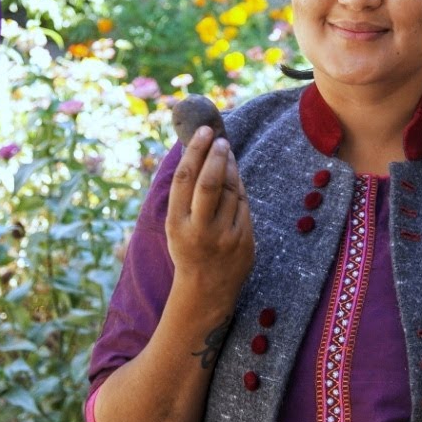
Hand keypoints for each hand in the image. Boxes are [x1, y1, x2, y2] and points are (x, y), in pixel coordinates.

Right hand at [165, 126, 254, 307]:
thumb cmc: (188, 248)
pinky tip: (235, 176)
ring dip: (231, 168)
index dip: (195, 151)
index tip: (203, 132)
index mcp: (177, 223)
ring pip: (232, 192)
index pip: (185, 179)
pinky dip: (240, 187)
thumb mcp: (177, 224)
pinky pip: (244, 205)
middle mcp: (200, 230)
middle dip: (216, 156)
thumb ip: (186, 194)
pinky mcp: (244, 242)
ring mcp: (225, 237)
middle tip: (220, 139)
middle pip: (210, 183)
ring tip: (226, 153)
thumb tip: (198, 152)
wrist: (206, 289)